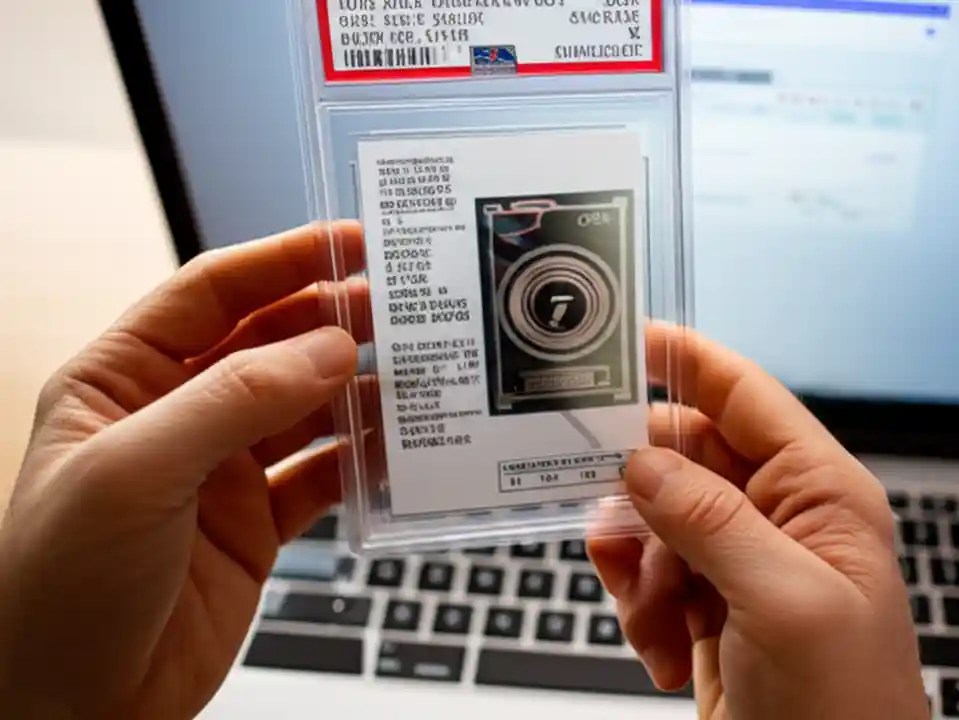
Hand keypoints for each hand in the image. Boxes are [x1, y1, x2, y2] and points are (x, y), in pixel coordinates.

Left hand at [0, 224, 365, 718]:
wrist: (74, 709)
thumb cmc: (57, 587)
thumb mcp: (135, 473)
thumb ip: (234, 402)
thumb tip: (329, 347)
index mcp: (122, 379)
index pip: (211, 294)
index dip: (282, 260)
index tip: (350, 240)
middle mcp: (176, 414)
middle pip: (271, 343)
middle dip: (335, 320)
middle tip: (405, 305)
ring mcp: (220, 470)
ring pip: (307, 407)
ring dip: (360, 390)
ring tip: (419, 372)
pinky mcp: (258, 525)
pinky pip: (324, 475)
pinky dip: (365, 460)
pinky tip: (400, 448)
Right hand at [589, 325, 928, 719]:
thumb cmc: (846, 712)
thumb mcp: (784, 604)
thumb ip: (712, 521)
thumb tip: (644, 464)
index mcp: (822, 495)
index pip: (748, 399)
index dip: (689, 362)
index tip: (626, 339)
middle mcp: (783, 522)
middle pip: (685, 461)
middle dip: (644, 496)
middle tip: (610, 517)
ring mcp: (743, 570)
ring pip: (655, 524)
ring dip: (640, 569)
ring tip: (659, 616)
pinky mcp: (711, 613)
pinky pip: (650, 580)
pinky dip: (641, 610)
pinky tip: (665, 651)